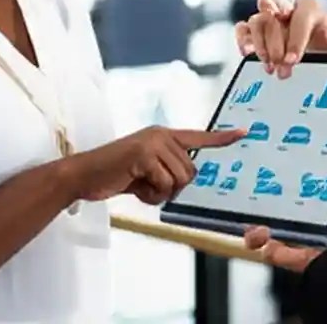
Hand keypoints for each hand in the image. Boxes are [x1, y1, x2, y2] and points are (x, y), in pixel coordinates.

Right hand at [71, 126, 245, 203]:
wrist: (83, 175)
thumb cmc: (115, 175)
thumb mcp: (146, 170)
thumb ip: (166, 169)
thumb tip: (187, 178)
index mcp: (163, 136)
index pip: (198, 137)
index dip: (221, 137)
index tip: (243, 133)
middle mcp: (161, 135)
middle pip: (191, 171)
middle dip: (172, 187)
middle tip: (148, 185)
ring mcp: (152, 142)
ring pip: (179, 179)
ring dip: (160, 192)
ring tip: (139, 185)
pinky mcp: (144, 154)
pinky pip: (164, 184)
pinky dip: (151, 194)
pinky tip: (133, 186)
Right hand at [233, 0, 326, 77]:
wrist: (320, 49)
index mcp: (312, 8)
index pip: (302, 13)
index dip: (296, 37)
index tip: (292, 60)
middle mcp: (288, 9)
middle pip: (274, 12)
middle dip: (276, 43)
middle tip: (280, 66)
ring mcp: (270, 19)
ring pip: (257, 19)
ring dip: (260, 44)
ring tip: (268, 65)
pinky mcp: (256, 31)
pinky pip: (243, 28)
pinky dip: (243, 40)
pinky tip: (249, 55)